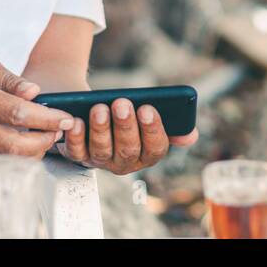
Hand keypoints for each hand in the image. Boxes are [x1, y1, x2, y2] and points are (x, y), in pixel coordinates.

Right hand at [0, 55, 73, 159]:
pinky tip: (27, 145)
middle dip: (45, 140)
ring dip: (34, 153)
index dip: (46, 118)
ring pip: (8, 161)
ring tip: (47, 136)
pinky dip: (17, 159)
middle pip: (15, 145)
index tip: (66, 118)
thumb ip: (9, 79)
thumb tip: (35, 92)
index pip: (17, 113)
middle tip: (60, 130)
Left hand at [58, 97, 198, 174]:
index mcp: (147, 154)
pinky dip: (74, 137)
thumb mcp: (148, 119)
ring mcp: (101, 160)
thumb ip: (171, 126)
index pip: (155, 148)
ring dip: (101, 129)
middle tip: (122, 103)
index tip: (148, 108)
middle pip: (128, 149)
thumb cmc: (127, 114)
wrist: (93, 109)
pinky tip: (76, 121)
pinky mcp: (78, 155)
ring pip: (102, 149)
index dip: (152, 129)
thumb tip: (191, 135)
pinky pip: (76, 150)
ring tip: (100, 108)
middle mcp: (125, 162)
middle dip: (125, 126)